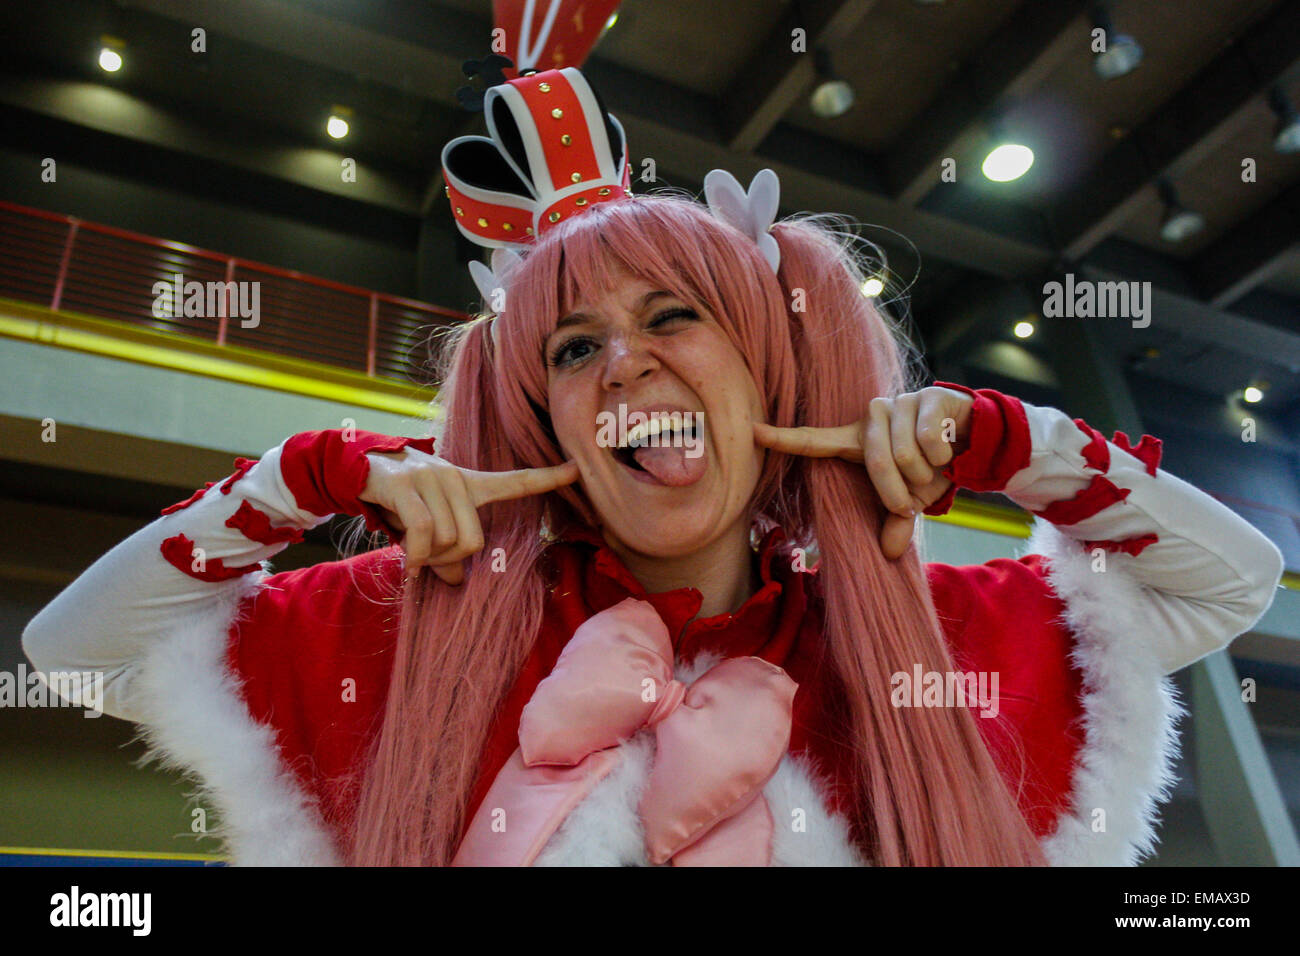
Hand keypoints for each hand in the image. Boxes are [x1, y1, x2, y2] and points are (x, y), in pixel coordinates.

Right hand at [360, 446, 579, 584]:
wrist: (358, 468)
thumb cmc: (401, 501)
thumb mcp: (428, 527)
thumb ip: (447, 551)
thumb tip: (456, 581)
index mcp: (470, 484)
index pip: (516, 481)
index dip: (547, 478)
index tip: (578, 469)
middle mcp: (456, 477)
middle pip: (474, 540)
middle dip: (451, 560)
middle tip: (429, 561)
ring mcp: (431, 477)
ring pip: (448, 538)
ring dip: (428, 559)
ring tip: (412, 554)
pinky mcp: (405, 484)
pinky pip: (424, 532)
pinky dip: (416, 556)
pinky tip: (409, 565)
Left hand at [753, 387, 974, 559]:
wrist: (973, 441)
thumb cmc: (930, 468)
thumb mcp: (912, 500)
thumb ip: (896, 521)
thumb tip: (887, 554)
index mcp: (857, 440)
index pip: (815, 440)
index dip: (783, 438)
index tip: (752, 432)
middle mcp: (871, 416)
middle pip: (878, 463)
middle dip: (899, 491)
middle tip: (912, 499)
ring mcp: (898, 403)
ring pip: (907, 455)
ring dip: (926, 474)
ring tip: (934, 467)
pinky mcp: (927, 397)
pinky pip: (930, 442)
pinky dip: (944, 458)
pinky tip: (949, 448)